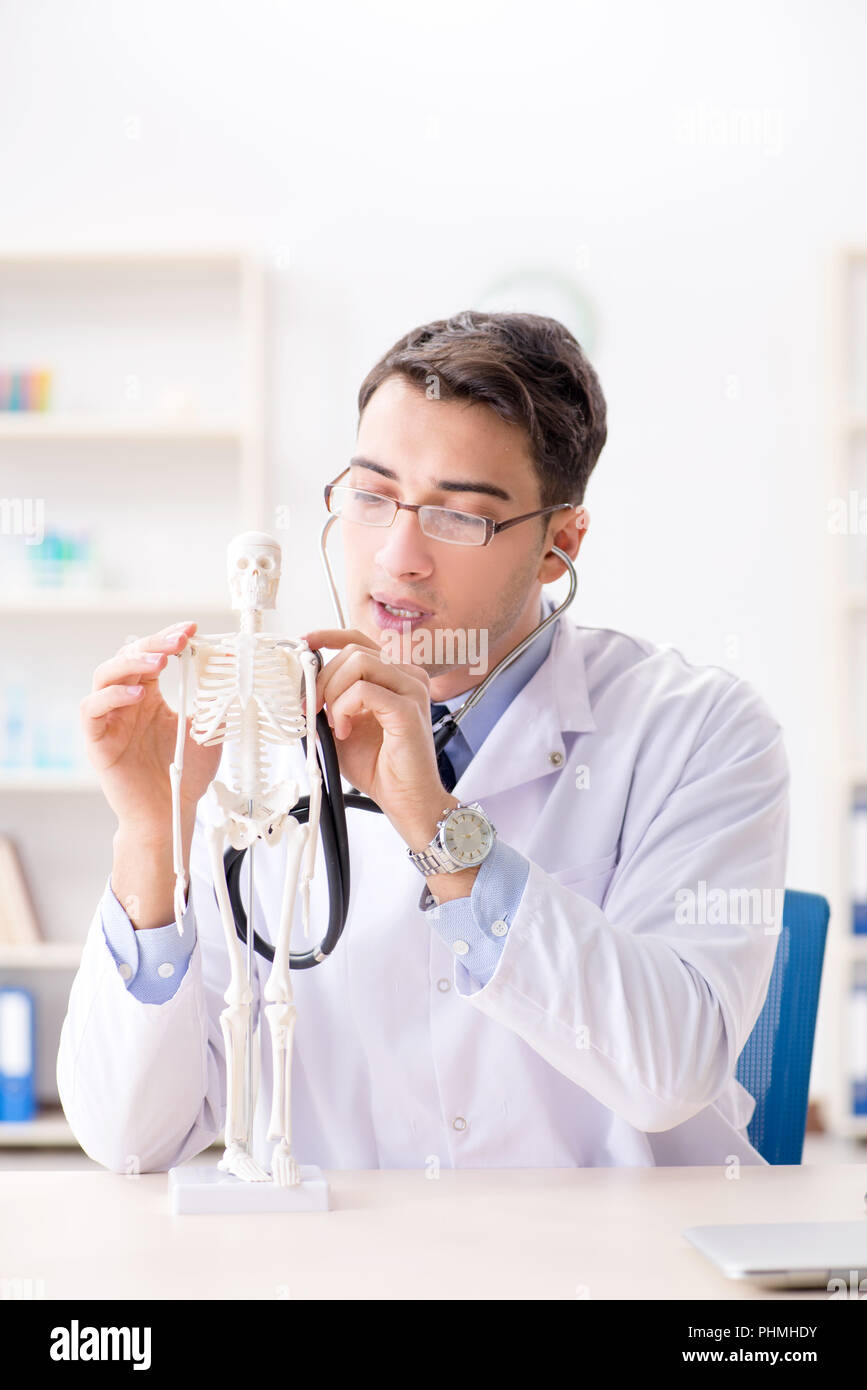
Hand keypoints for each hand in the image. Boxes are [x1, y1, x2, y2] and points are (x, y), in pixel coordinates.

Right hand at [81, 620, 222, 839]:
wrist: (171, 813)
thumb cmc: (185, 774)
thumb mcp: (207, 730)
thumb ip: (212, 699)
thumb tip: (227, 664)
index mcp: (149, 696)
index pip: (151, 655)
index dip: (167, 639)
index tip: (190, 628)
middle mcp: (126, 702)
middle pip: (127, 657)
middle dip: (153, 644)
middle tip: (178, 639)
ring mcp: (109, 719)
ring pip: (105, 676)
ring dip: (131, 663)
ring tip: (160, 661)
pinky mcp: (97, 740)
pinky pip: (92, 710)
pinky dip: (112, 697)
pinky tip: (138, 695)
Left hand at [301, 627, 450, 846]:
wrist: (406, 800)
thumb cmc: (380, 767)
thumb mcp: (342, 726)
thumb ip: (329, 702)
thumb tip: (303, 685)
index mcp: (394, 677)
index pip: (360, 641)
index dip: (328, 637)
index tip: (304, 644)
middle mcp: (408, 677)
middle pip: (354, 651)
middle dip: (323, 678)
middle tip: (313, 708)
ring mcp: (412, 690)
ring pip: (359, 663)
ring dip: (334, 693)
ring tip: (336, 723)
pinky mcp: (407, 709)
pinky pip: (364, 691)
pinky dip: (345, 709)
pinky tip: (345, 731)